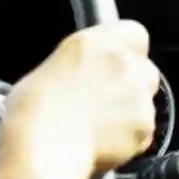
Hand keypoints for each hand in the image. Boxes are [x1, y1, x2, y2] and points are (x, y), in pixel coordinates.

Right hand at [0, 21, 160, 175]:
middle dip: (132, 82)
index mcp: (94, 43)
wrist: (44, 146)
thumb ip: (79, 65)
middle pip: (146, 69)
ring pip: (145, 102)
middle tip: (104, 97)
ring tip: (98, 126)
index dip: (126, 48)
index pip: (134, 32)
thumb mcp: (49, 69)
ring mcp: (138, 96)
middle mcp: (123, 64)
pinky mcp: (146, 127)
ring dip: (130, 111)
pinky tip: (103, 142)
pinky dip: (129, 137)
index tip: (113, 61)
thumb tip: (84, 75)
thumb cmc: (32, 110)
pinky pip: (144, 131)